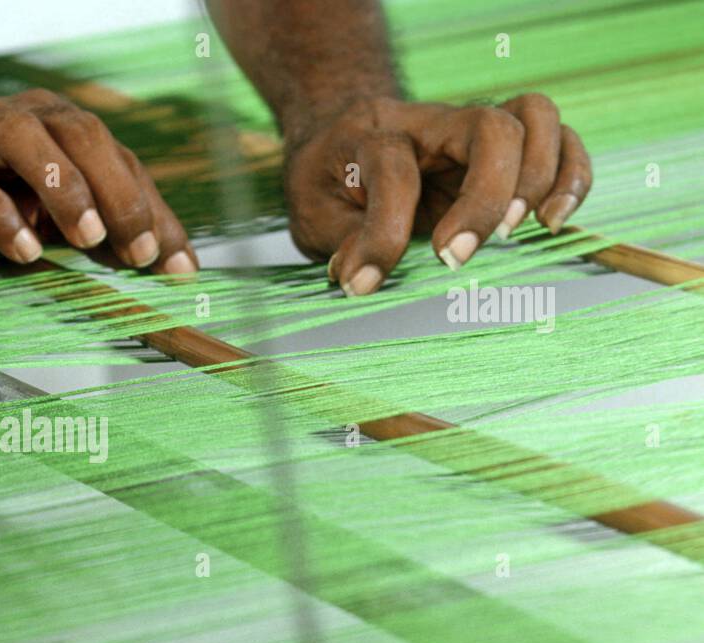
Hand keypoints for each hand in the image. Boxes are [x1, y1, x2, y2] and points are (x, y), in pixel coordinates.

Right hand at [0, 89, 196, 272]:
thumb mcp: (48, 221)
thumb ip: (103, 234)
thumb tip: (174, 266)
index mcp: (54, 125)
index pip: (117, 157)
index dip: (152, 209)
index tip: (176, 267)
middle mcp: (16, 117)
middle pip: (79, 132)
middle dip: (117, 192)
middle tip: (137, 253)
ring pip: (22, 137)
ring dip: (63, 187)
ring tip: (87, 240)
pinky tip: (23, 253)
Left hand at [282, 95, 592, 294]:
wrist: (338, 140)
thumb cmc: (328, 181)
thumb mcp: (313, 214)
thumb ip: (340, 240)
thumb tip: (362, 277)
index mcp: (373, 134)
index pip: (393, 171)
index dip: (381, 234)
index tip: (363, 282)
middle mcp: (432, 123)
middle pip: (489, 128)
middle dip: (486, 197)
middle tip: (457, 255)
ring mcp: (471, 129)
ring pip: (535, 118)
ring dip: (543, 178)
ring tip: (526, 233)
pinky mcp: (502, 146)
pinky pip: (560, 140)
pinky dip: (572, 176)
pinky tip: (553, 223)